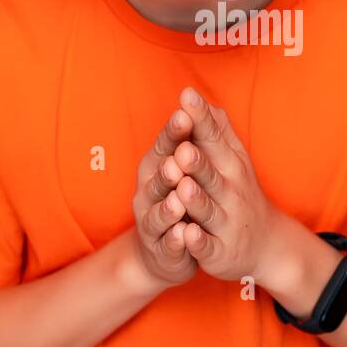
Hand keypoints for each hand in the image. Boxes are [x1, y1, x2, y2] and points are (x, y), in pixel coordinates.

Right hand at [129, 107, 198, 288]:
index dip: (175, 133)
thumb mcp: (184, 165)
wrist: (166, 251)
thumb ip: (191, 134)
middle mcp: (149, 193)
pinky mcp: (163, 250)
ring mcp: (153, 223)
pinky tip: (184, 234)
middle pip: (160, 177)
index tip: (185, 114)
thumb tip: (196, 95)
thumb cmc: (178, 198)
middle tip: (182, 155)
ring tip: (180, 198)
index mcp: (158, 168)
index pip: (166, 146)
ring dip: (169, 205)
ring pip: (159, 213)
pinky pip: (169, 244)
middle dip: (171, 166)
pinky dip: (176, 240)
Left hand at [164, 87, 285, 282]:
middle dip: (196, 162)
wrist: (266, 244)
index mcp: (230, 165)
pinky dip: (197, 241)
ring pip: (207, 209)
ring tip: (182, 187)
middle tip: (183, 147)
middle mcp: (230, 191)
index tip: (186, 97)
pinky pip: (206, 246)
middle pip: (209, 173)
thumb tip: (197, 96)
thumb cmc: (239, 192)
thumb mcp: (233, 158)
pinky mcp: (218, 251)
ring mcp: (225, 222)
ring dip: (195, 199)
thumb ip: (215, 129)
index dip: (199, 119)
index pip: (212, 137)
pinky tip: (187, 233)